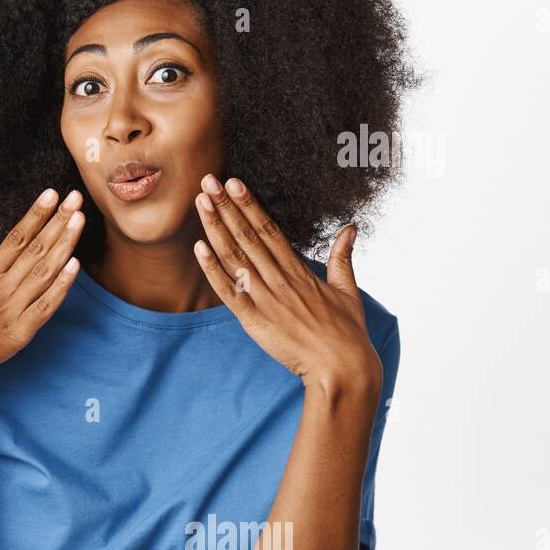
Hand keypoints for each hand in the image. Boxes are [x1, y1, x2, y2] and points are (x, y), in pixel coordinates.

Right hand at [0, 188, 84, 387]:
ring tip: (79, 220)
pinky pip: (44, 306)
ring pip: (44, 272)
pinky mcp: (18, 333)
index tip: (51, 194)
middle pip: (35, 248)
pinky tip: (75, 266)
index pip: (15, 238)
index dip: (35, 215)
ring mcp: (11, 309)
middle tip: (77, 197)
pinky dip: (61, 287)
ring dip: (64, 245)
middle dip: (58, 222)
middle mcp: (1, 288)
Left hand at [192, 174, 381, 391]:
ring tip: (200, 202)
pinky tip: (199, 249)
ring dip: (215, 228)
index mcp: (299, 270)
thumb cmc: (346, 333)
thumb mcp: (348, 290)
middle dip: (226, 206)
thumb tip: (350, 228)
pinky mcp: (254, 320)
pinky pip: (229, 291)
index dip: (250, 204)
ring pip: (235, 256)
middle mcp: (279, 279)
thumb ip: (344, 257)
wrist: (341, 368)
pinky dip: (212, 270)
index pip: (269, 229)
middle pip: (247, 235)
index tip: (234, 182)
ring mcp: (265, 298)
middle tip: (207, 180)